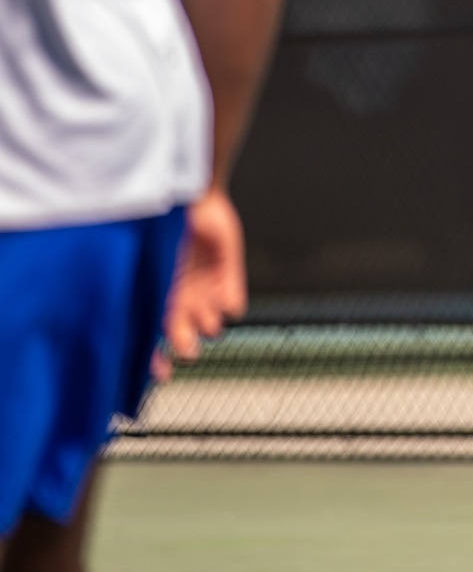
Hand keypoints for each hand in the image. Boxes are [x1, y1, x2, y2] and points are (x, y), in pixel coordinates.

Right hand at [155, 187, 247, 380]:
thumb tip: (138, 328)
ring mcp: (205, 285)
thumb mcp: (149, 267)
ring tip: (205, 318)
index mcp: (156, 293)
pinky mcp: (228, 274)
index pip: (153, 334)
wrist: (192, 196)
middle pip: (184, 333)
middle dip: (185, 344)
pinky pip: (235, 303)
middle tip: (188, 350)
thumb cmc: (161, 228)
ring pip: (211, 322)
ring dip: (208, 323)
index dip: (155, 357)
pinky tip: (225, 301)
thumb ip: (146, 296)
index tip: (159, 375)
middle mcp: (180, 294)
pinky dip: (230, 304)